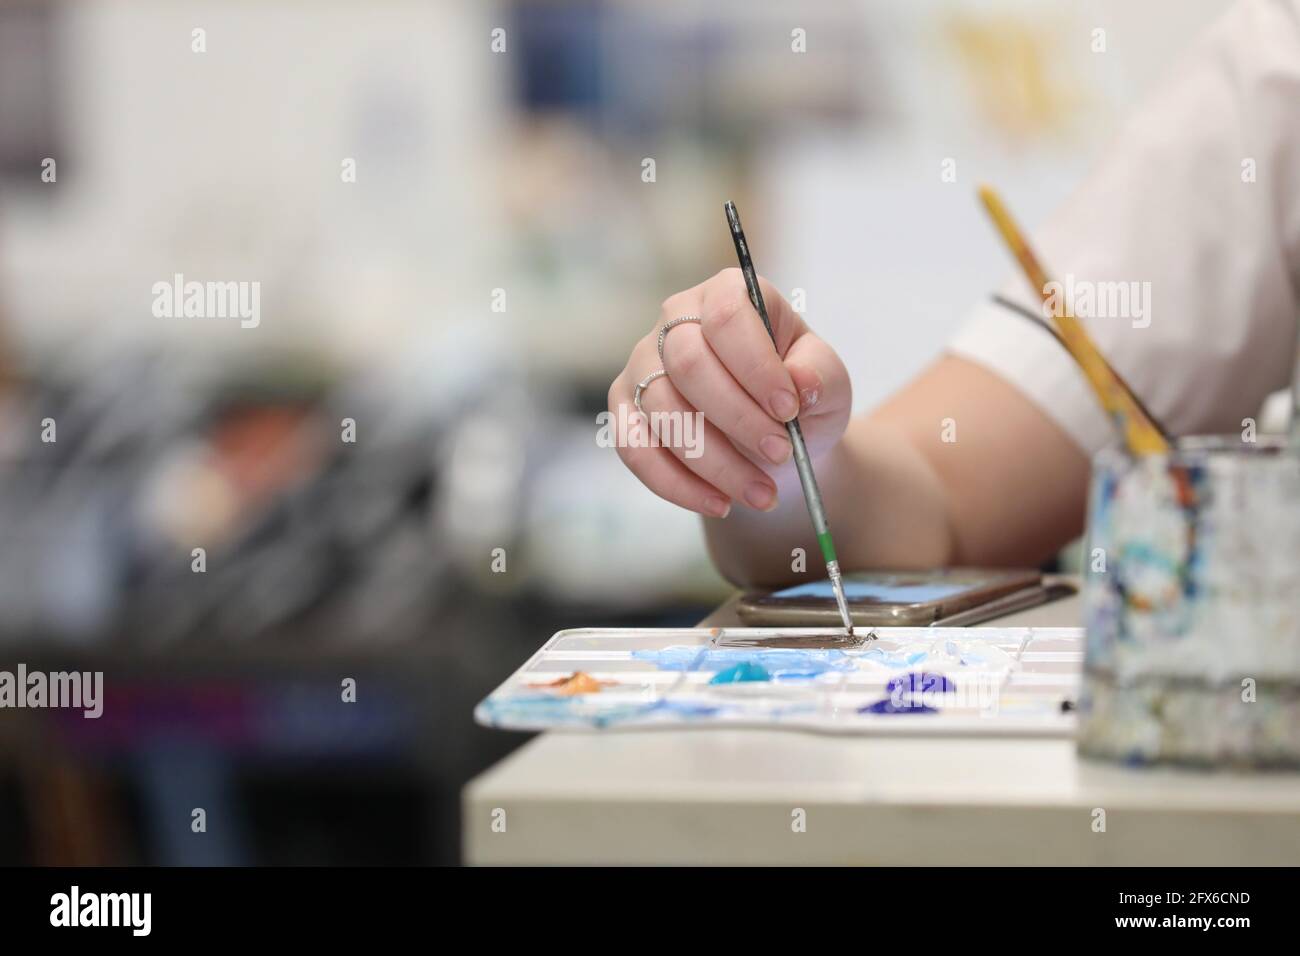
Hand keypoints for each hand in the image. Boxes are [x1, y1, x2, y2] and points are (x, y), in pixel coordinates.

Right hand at [608, 268, 851, 517]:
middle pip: (688, 363)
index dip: (755, 364)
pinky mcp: (624, 410)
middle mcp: (675, 321)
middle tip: (780, 455)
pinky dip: (678, 485)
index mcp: (727, 294)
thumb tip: (799, 381)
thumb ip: (820, 374)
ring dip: (716, 462)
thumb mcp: (828, 383)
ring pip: (663, 412)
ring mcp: (642, 365)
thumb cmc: (799, 400)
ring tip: (762, 493)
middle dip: (738, 418)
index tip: (788, 409)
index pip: (727, 316)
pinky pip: (635, 449)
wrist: (774, 444)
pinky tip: (719, 503)